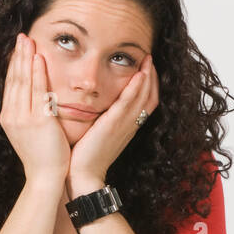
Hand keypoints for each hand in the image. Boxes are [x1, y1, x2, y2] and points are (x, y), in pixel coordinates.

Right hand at [0, 33, 70, 181]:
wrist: (45, 178)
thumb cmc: (42, 158)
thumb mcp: (28, 133)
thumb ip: (27, 115)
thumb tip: (33, 100)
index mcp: (8, 118)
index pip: (10, 85)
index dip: (13, 65)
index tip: (17, 49)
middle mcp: (12, 116)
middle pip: (14, 79)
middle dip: (17, 56)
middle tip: (21, 36)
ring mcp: (23, 118)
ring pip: (23, 81)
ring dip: (25, 58)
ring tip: (28, 40)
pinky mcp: (38, 121)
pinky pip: (37, 91)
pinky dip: (37, 73)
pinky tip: (39, 58)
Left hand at [67, 54, 158, 192]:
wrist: (81, 176)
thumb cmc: (85, 157)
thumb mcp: (98, 135)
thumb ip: (103, 121)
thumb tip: (98, 108)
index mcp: (127, 128)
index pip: (146, 102)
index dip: (149, 84)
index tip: (145, 68)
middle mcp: (130, 126)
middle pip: (151, 97)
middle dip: (152, 76)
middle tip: (149, 57)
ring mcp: (124, 126)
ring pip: (144, 97)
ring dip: (148, 76)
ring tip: (148, 59)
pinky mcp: (113, 126)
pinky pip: (129, 104)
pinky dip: (136, 88)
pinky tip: (139, 74)